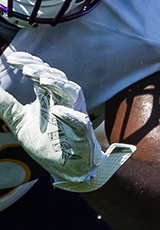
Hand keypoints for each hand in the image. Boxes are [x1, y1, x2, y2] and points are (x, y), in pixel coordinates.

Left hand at [0, 50, 133, 190]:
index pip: (42, 74)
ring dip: (59, 85)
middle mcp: (65, 103)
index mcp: (50, 98)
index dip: (30, 63)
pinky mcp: (82, 137)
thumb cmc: (47, 143)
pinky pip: (80, 123)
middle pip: (57, 79)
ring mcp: (75, 118)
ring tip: (42, 80)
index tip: (12, 60)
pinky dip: (71, 116)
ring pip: (73, 93)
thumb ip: (6, 105)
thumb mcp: (19, 121)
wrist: (66, 169)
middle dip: (43, 71)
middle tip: (26, 68)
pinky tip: (57, 110)